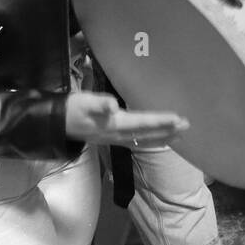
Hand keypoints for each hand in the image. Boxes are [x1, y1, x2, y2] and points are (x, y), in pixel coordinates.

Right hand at [64, 90, 187, 147]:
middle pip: (147, 134)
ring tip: (181, 135)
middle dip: (168, 130)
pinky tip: (161, 141)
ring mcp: (116, 139)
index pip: (142, 123)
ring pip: (145, 140)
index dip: (160, 121)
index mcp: (113, 125)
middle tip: (188, 125)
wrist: (56, 123)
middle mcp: (118, 135)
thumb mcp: (83, 102)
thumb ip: (98, 104)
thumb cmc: (71, 109)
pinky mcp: (114, 139)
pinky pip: (138, 142)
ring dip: (163, 137)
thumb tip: (113, 106)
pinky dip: (152, 141)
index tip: (177, 118)